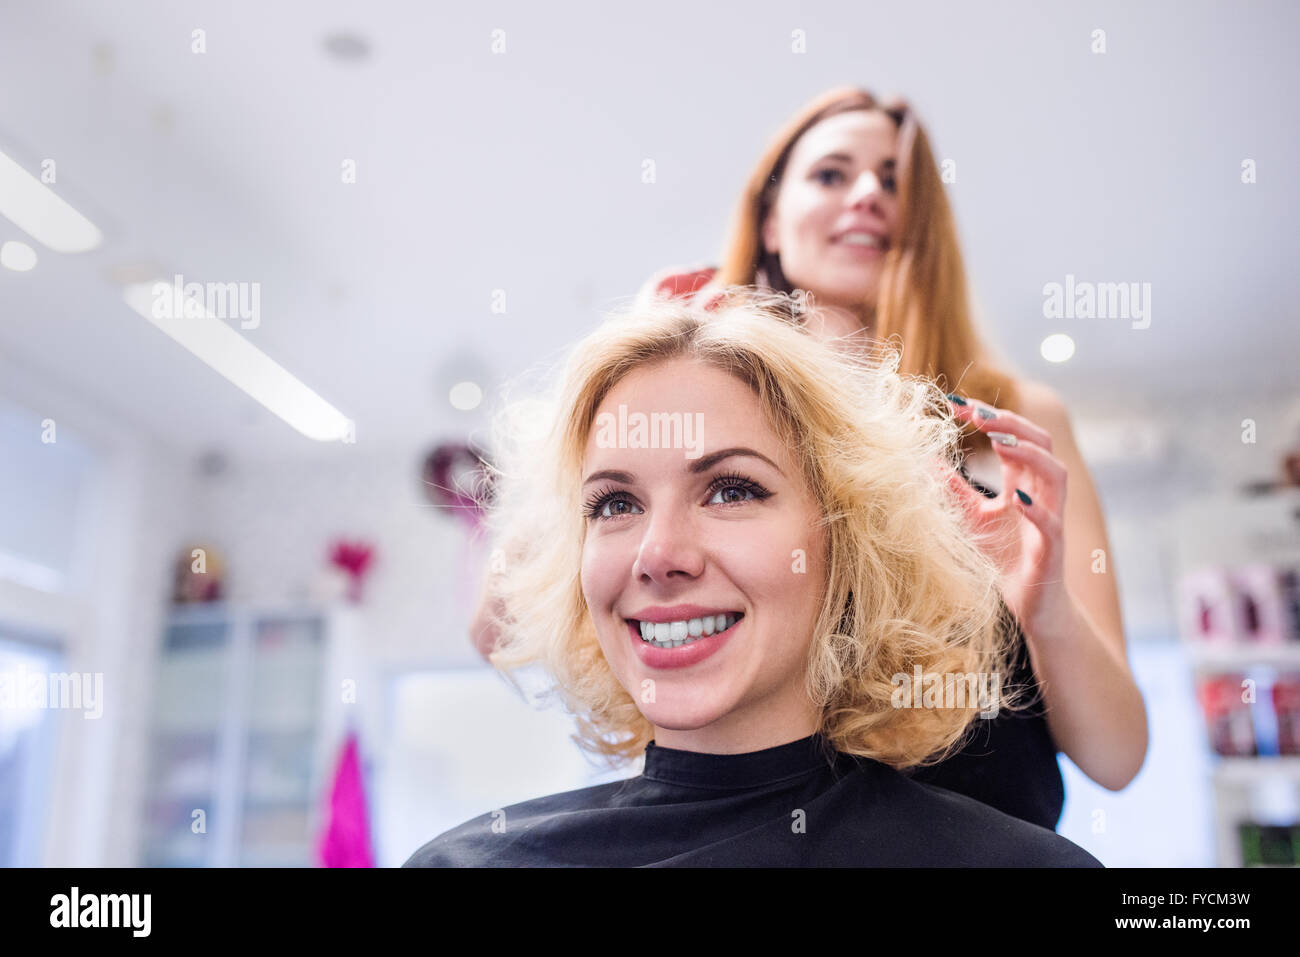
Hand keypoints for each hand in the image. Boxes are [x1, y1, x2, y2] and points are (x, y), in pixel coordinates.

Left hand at [942, 394, 1070, 636]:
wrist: (1029, 606)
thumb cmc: (1002, 558)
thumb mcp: (970, 518)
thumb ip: (953, 489)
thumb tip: (921, 459)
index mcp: (1022, 481)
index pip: (1011, 437)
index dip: (988, 417)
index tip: (955, 403)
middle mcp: (1040, 493)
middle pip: (1040, 442)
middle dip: (1010, 423)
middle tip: (977, 413)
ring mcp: (1050, 519)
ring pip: (1056, 473)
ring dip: (1029, 454)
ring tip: (999, 442)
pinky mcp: (1051, 550)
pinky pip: (1051, 523)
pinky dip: (1036, 508)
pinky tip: (1017, 498)